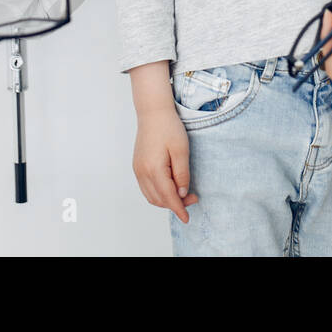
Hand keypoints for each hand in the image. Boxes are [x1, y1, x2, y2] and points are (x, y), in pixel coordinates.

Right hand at [131, 106, 198, 222]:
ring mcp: (138, 170)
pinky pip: (146, 188)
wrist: (153, 113)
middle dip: (175, 204)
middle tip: (193, 197)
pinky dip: (158, 193)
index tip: (187, 218)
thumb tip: (182, 194)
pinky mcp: (137, 166)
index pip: (167, 197)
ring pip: (151, 196)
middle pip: (158, 199)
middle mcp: (142, 172)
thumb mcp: (182, 150)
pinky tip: (170, 188)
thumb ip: (182, 174)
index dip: (178, 209)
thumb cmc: (169, 127)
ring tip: (183, 193)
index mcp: (154, 169)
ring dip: (166, 200)